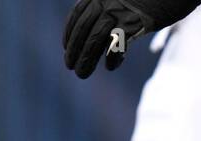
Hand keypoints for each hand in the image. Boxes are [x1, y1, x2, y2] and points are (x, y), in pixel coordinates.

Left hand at [62, 0, 200, 78]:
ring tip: (82, 73)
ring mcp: (119, 11)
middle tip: (71, 66)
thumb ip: (114, 6)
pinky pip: (114, 46)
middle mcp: (106, 0)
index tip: (66, 47)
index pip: (78, 14)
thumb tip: (100, 29)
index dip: (70, 33)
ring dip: (86, 60)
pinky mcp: (134, 23)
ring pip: (94, 41)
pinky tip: (111, 66)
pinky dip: (111, 59)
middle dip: (73, 50)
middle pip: (82, 30)